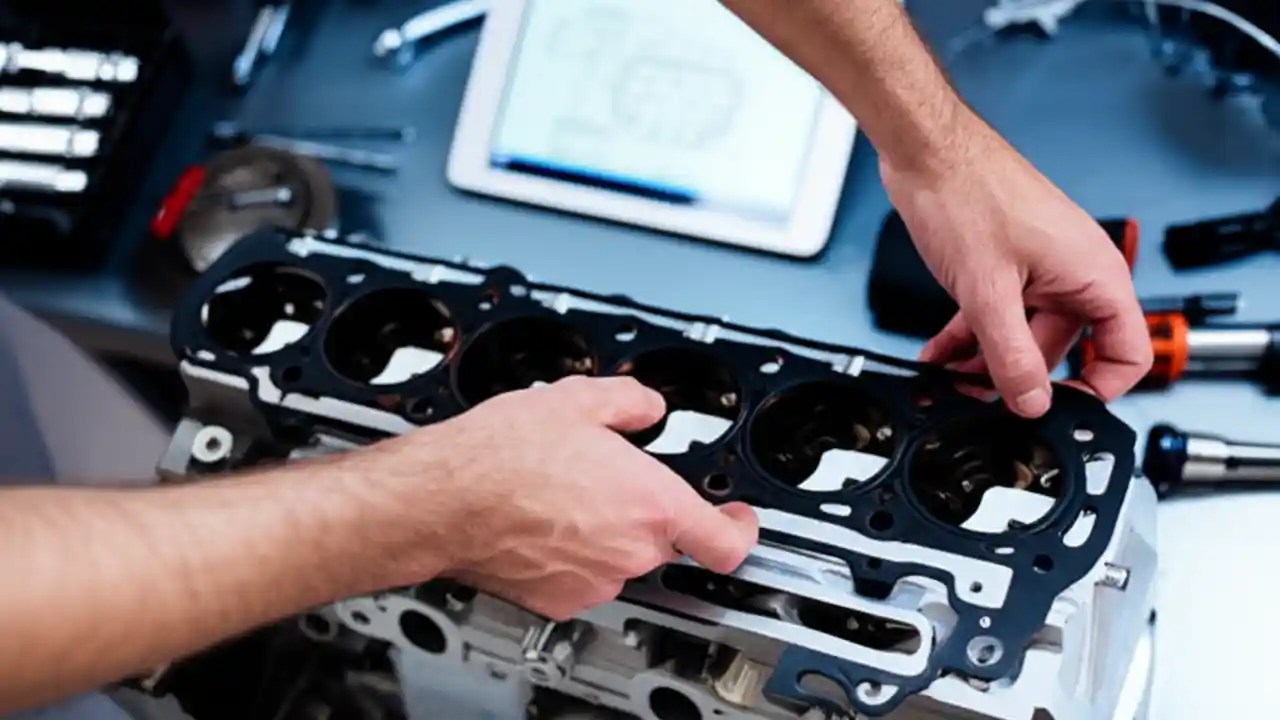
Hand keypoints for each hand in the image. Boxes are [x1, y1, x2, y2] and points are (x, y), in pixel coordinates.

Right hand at [369, 376, 757, 620]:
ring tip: (566, 494)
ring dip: (609, 532)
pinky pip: (585, 577)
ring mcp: (595, 581)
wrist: (439, 501)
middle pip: (667, 540)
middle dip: (649, 511)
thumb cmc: (498, 456)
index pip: (727, 542)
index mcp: (651, 503)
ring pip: (624, 558)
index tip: (740, 520)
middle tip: (613, 479)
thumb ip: (630, 401)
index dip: (742, 532)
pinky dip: (576, 554)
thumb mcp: (577, 400)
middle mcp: (630, 550)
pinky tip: (545, 521)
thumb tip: (647, 406)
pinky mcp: (559, 599)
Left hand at [881, 109, 1151, 416]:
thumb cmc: (967, 194)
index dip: (1098, 389)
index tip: (1058, 410)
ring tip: (950, 381)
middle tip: (980, 399)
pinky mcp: (1007, 265)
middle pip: (1064, 350)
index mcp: (1095, 276)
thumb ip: (1011, 354)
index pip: (1128, 352)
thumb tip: (1032, 403)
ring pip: (1023, 335)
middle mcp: (1076, 273)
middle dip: (1020, 378)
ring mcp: (1041, 269)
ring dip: (987, 362)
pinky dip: (971, 337)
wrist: (927, 151)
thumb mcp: (988, 292)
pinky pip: (998, 315)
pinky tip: (940, 356)